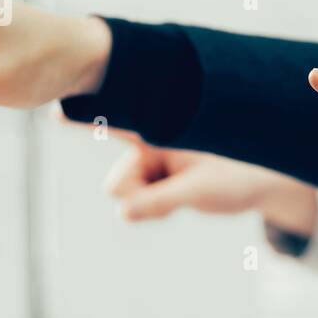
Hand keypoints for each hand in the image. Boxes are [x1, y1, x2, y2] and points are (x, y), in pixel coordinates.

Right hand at [91, 124, 317, 233]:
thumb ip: (161, 200)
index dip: (85, 112)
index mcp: (163, 127)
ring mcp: (151, 161)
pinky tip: (177, 200)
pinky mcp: (154, 179)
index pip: (117, 118)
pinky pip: (137, 203)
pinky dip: (154, 207)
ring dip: (150, 202)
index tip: (53, 104)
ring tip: (186, 191)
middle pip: (118, 181)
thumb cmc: (238, 176)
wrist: (264, 184)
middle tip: (174, 193)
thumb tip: (121, 213)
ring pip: (124, 194)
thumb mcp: (201, 189)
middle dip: (139, 194)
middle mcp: (151, 140)